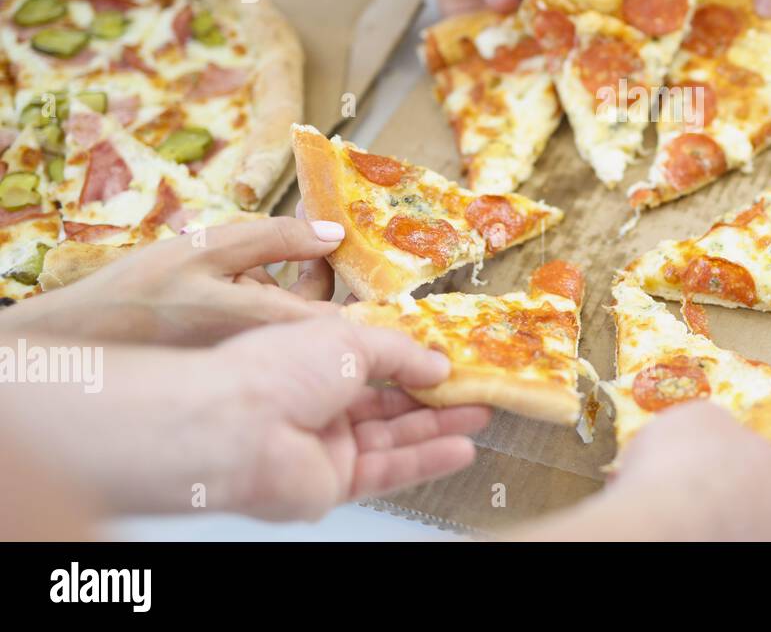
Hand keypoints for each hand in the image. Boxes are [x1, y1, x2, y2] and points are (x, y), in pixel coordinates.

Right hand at [16, 216, 345, 343]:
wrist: (79, 339)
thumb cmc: (138, 293)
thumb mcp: (209, 246)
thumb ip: (277, 239)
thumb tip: (334, 232)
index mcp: (271, 324)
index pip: (346, 316)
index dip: (356, 275)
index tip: (350, 235)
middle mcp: (269, 349)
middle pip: (321, 308)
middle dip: (319, 260)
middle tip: (308, 216)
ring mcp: (252, 354)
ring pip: (289, 308)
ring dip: (285, 270)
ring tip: (269, 228)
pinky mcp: (233, 353)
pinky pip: (262, 317)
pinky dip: (258, 286)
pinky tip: (232, 262)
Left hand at [211, 316, 488, 519]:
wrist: (235, 429)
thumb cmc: (276, 370)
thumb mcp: (350, 339)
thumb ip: (401, 353)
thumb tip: (437, 365)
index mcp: (314, 361)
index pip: (373, 362)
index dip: (413, 362)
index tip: (451, 360)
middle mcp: (319, 404)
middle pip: (389, 403)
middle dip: (435, 397)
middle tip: (476, 390)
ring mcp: (326, 447)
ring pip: (394, 438)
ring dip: (439, 428)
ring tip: (481, 416)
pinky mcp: (333, 485)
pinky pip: (388, 472)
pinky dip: (425, 461)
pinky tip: (460, 450)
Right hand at [512, 402, 770, 540]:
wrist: (646, 526)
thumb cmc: (692, 469)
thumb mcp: (708, 419)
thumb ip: (725, 428)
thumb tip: (718, 438)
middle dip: (752, 479)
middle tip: (720, 458)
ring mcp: (749, 552)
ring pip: (744, 523)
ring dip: (717, 502)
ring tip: (678, 479)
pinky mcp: (705, 553)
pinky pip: (708, 533)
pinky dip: (689, 521)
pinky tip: (660, 503)